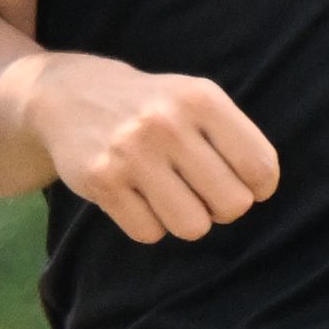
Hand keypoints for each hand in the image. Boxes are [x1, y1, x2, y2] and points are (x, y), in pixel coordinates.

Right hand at [23, 51, 280, 247]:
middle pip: (232, 204)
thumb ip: (235, 140)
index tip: (243, 183)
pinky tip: (137, 198)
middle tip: (204, 193)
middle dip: (222, 208)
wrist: (69, 95)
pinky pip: (149, 233)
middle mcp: (167, 123)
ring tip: (171, 196)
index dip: (258, 187)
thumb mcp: (197, 100)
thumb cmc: (151, 106)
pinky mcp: (101, 181)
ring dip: (187, 220)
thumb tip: (258, 194)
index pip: (259, 167)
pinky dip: (149, 224)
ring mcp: (131, 153)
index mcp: (201, 99)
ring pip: (192, 226)